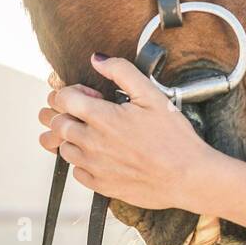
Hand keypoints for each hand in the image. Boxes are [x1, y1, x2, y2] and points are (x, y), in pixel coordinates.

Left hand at [37, 53, 213, 212]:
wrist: (188, 176)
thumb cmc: (174, 137)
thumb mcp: (152, 95)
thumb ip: (122, 71)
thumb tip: (97, 59)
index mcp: (102, 117)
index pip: (63, 99)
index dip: (69, 92)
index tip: (85, 94)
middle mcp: (92, 143)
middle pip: (57, 124)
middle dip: (61, 113)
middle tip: (77, 110)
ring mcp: (94, 166)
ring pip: (63, 148)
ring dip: (70, 138)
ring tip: (89, 132)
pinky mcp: (101, 185)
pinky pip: (76, 172)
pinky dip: (81, 161)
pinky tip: (98, 154)